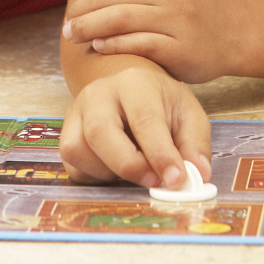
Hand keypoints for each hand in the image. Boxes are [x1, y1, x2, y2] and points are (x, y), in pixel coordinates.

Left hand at [56, 0, 227, 82]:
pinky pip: (138, 44)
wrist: (229, 31)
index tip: (73, 8)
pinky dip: (114, 46)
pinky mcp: (182, 48)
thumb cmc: (180, 3)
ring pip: (119, 19)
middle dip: (80, 14)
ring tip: (76, 38)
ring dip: (90, 30)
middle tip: (68, 29)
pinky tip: (101, 49)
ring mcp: (177, 18)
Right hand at [60, 63, 210, 187]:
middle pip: (99, 131)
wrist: (131, 92)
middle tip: (153, 181)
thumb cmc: (161, 104)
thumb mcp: (188, 114)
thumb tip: (198, 173)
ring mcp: (77, 111)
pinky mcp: (66, 133)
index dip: (159, 153)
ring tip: (134, 168)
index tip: (176, 179)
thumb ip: (195, 144)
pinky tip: (115, 168)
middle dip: (128, 165)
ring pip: (78, 149)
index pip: (143, 118)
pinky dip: (94, 176)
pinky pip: (72, 165)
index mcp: (134, 82)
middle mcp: (98, 92)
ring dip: (108, 171)